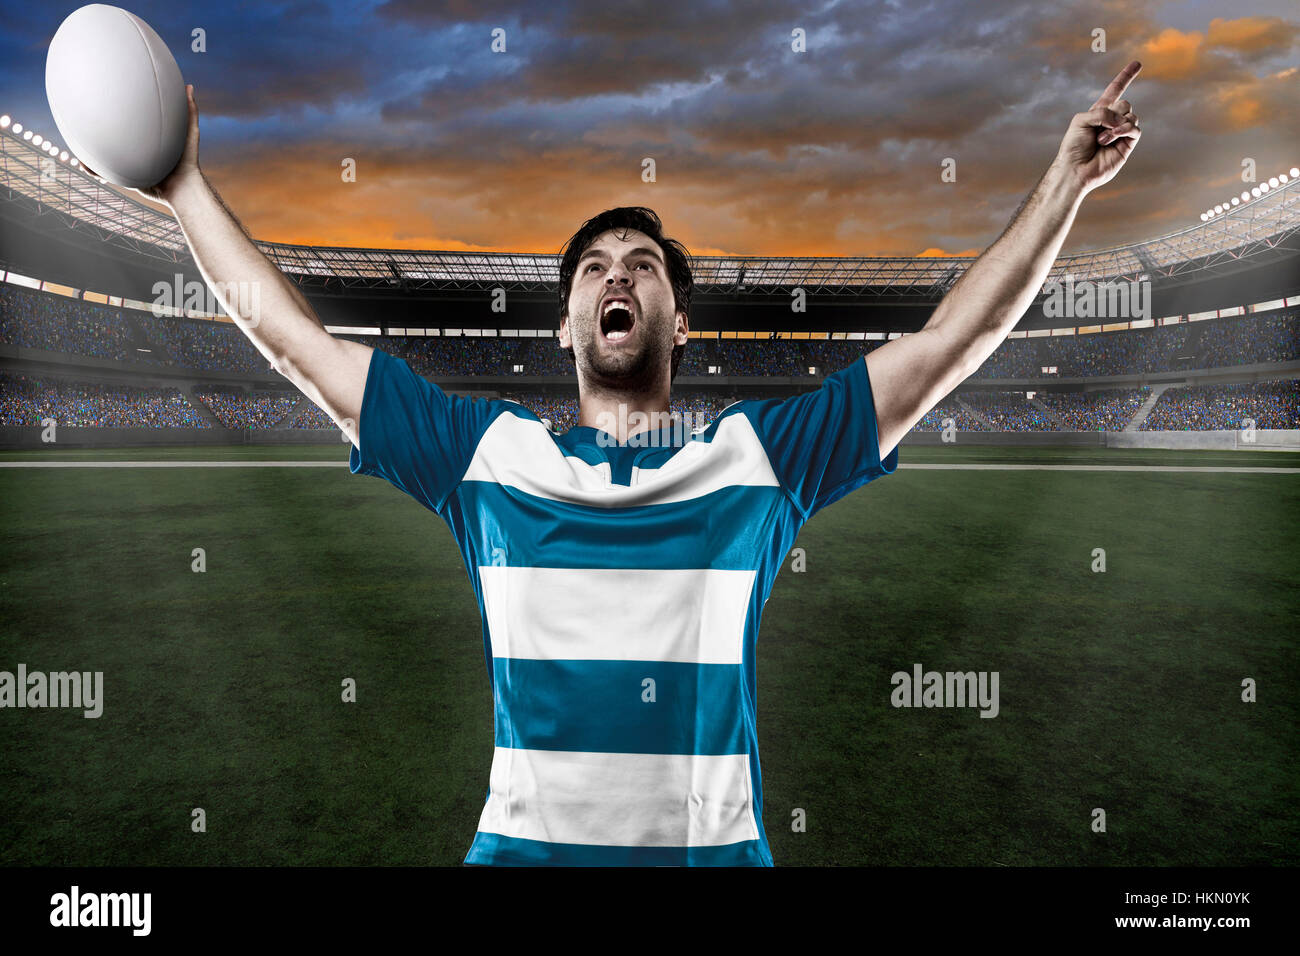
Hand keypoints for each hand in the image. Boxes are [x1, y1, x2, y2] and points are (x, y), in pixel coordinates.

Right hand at [78, 83, 201, 204]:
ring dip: (88, 147)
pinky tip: (82, 163)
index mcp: (145, 137)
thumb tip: (189, 86)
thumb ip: (189, 110)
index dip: (117, 110)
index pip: (129, 121)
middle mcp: (134, 149)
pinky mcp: (125, 177)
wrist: (182, 187)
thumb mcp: (189, 132)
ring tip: (73, 138)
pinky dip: (93, 168)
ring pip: (103, 153)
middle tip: (83, 112)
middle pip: (112, 135)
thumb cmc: (188, 160)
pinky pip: (105, 173)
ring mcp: (128, 162)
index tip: (106, 94)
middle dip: (97, 127)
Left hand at [1054, 60, 1142, 194]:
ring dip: (1116, 125)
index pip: (1115, 91)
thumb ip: (1101, 112)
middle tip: (1099, 129)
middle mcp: (1112, 121)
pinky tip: (1110, 139)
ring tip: (1102, 139)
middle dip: (1113, 113)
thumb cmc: (1073, 147)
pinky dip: (1124, 130)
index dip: (1125, 78)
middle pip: (1126, 103)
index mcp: (1099, 112)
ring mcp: (1121, 133)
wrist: (1075, 170)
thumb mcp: (1080, 120)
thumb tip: (1122, 120)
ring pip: (1132, 116)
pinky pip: (1135, 129)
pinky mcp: (1127, 145)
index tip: (1137, 64)